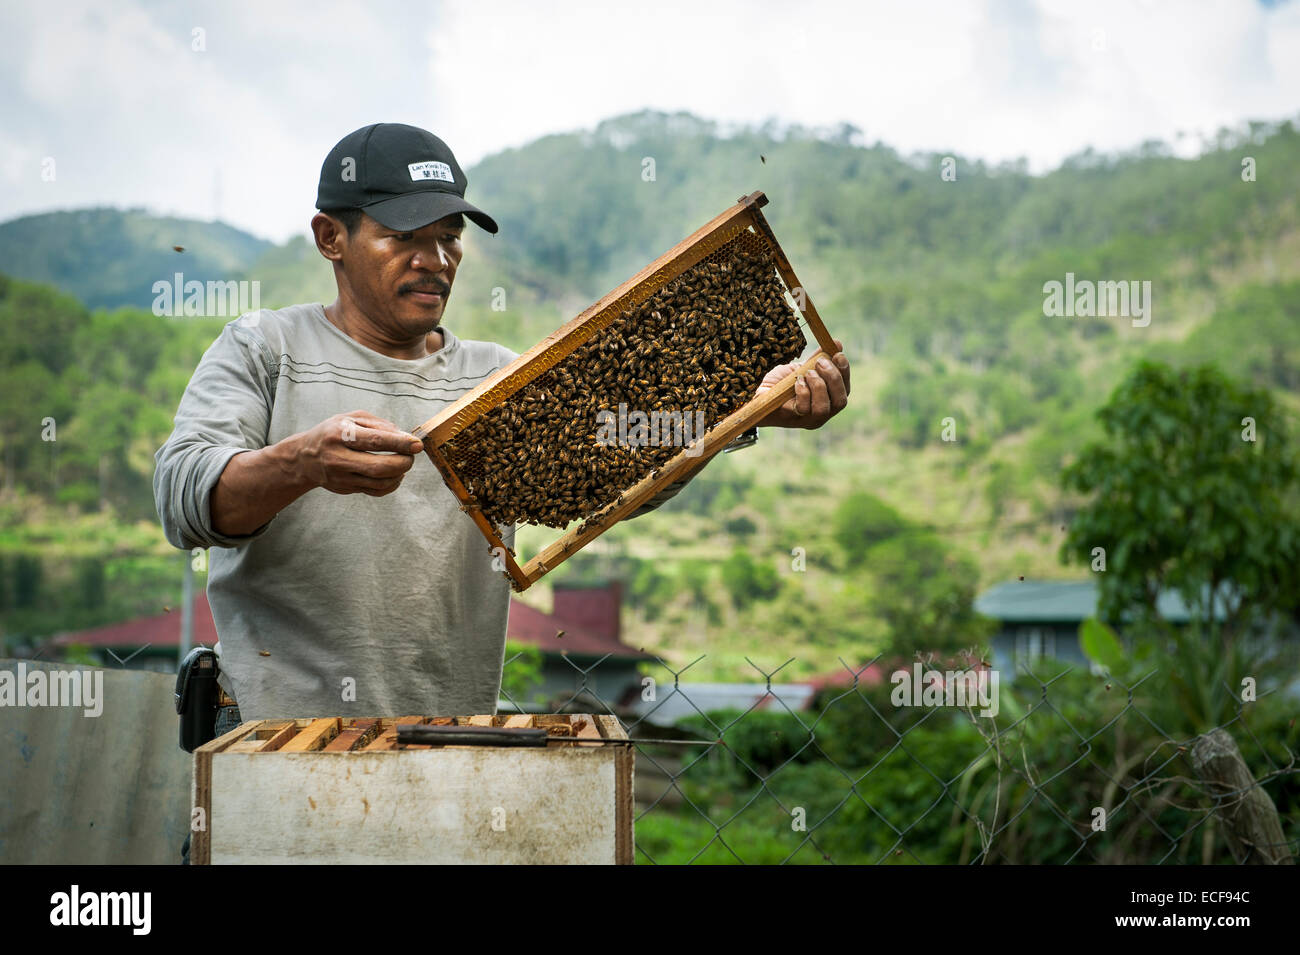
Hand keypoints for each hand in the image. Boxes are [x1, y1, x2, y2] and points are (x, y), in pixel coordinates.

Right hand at [295, 410, 423, 496]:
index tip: (418, 445)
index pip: (375, 441)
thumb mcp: (351, 418)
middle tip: (411, 456)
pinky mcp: (345, 489)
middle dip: (403, 462)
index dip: (400, 443)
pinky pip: (376, 491)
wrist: (305, 457)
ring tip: (403, 464)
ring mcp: (341, 477)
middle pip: (378, 467)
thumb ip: (379, 424)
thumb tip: (405, 437)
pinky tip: (394, 475)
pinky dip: (391, 485)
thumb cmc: (333, 433)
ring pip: (379, 482)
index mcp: (340, 434)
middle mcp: (338, 457)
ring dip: (399, 474)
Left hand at [755, 339, 849, 428]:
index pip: (845, 391)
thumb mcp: (801, 368)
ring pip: (824, 408)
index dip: (844, 372)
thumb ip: (819, 359)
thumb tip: (837, 343)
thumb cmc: (779, 383)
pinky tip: (796, 382)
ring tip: (806, 373)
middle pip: (840, 402)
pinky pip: (804, 408)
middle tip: (820, 363)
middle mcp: (820, 415)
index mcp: (826, 401)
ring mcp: (806, 420)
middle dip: (833, 378)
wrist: (754, 393)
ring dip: (818, 386)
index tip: (837, 354)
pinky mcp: (791, 419)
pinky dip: (803, 391)